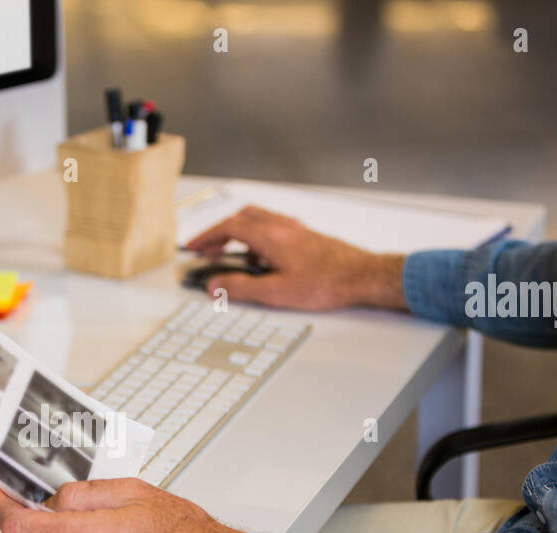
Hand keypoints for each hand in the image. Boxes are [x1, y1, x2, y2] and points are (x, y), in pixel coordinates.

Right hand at [184, 205, 406, 310]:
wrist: (362, 276)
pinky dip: (258, 237)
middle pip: (242, 217)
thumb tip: (215, 285)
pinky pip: (274, 228)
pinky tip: (262, 257)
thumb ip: (241, 288)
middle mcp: (282, 227)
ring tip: (231, 254)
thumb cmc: (326, 282)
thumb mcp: (276, 292)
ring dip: (239, 232)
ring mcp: (296, 230)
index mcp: (269, 236)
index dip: (207, 236)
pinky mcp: (307, 237)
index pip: (228, 227)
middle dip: (220, 232)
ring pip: (259, 220)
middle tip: (208, 249)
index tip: (194, 247)